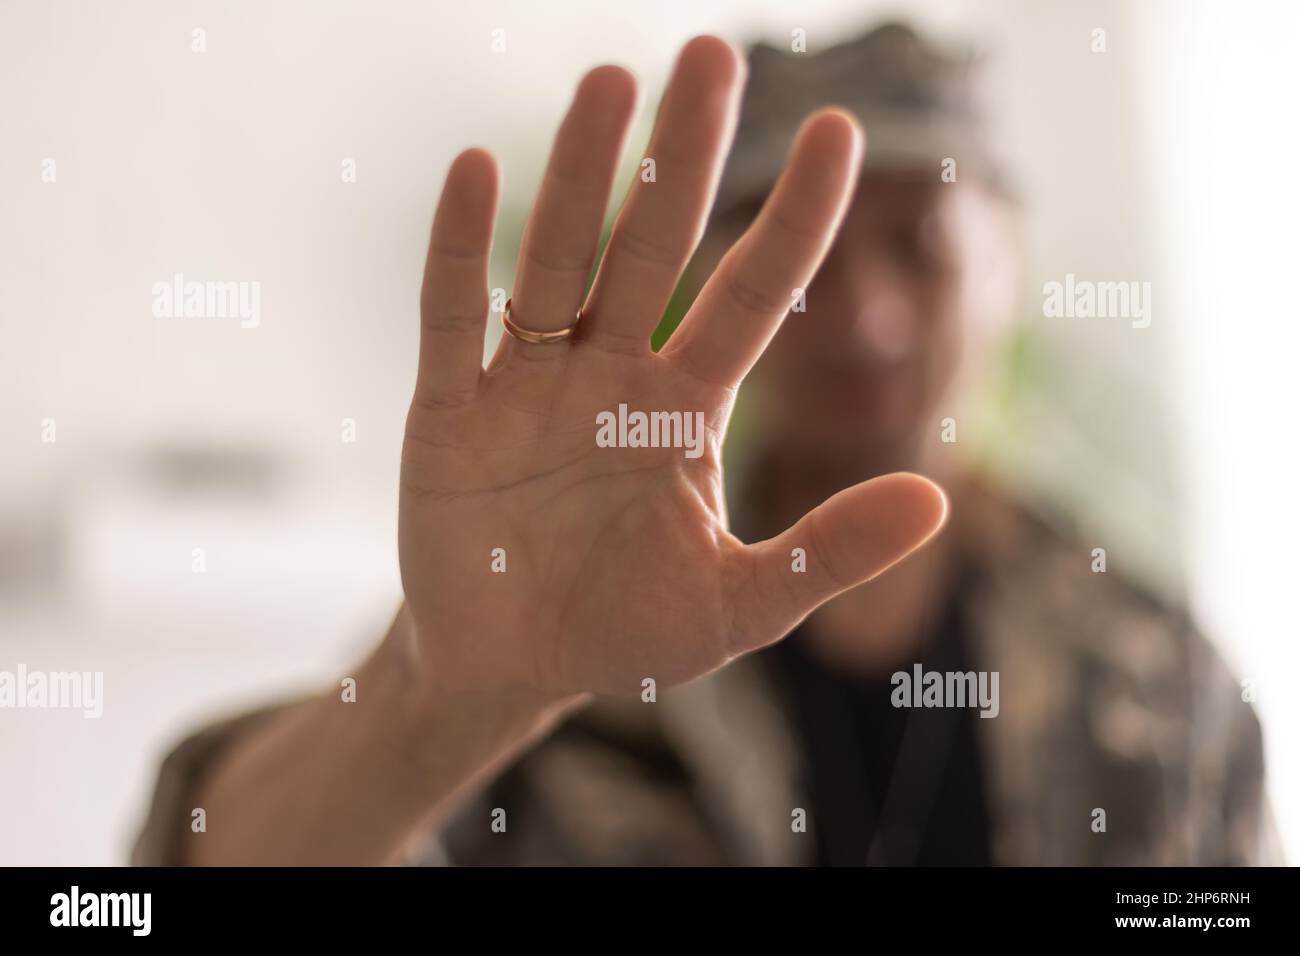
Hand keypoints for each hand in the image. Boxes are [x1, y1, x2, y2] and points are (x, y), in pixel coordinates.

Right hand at [398, 36, 946, 698]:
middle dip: (683, 155)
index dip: (794, 220)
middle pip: (654, 248)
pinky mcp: (449, 410)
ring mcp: (529, 383)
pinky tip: (479, 171)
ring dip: (579, 175)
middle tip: (714, 53)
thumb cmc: (626, 630)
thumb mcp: (737, 604)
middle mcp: (611, 374)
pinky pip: (455, 317)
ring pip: (559, 261)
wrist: (511, 668)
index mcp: (685, 409)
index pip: (752, 295)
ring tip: (610, 81)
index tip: (838, 131)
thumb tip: (937, 499)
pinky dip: (463, 250)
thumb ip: (827, 553)